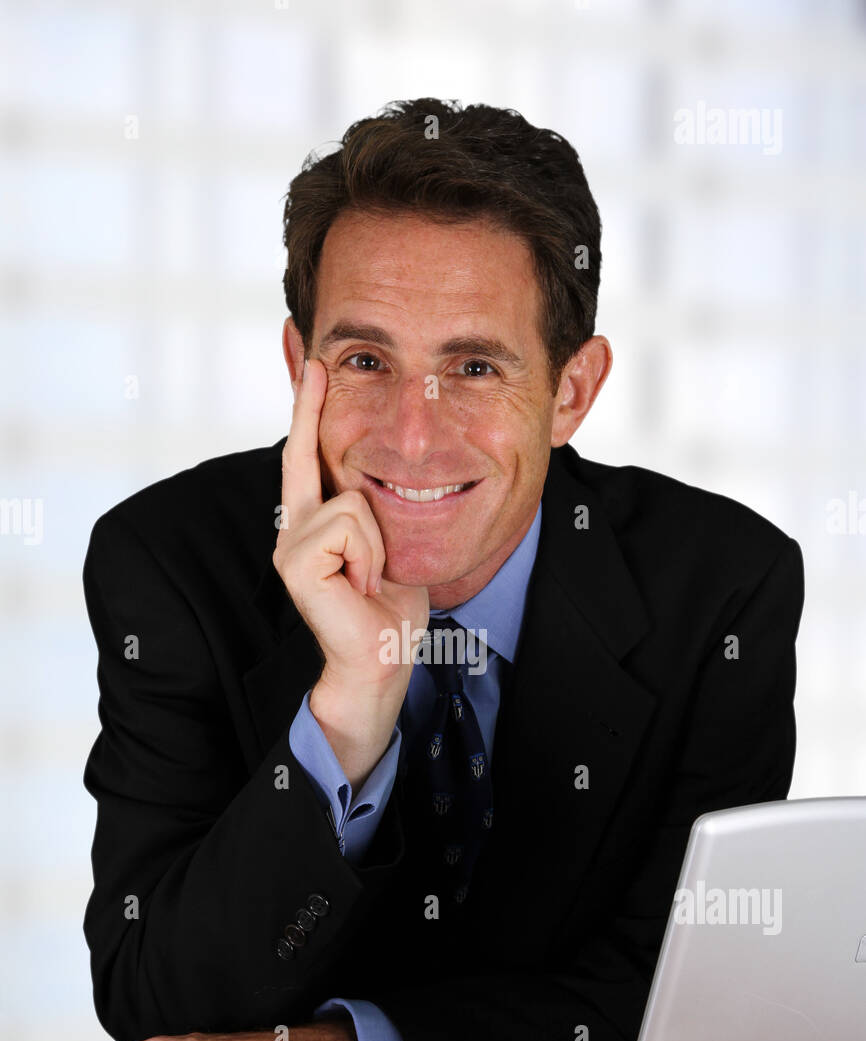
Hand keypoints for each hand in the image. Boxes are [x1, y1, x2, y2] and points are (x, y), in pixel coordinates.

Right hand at [274, 357, 429, 691]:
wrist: (382, 658)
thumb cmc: (390, 607)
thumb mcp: (390, 542)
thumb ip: (376, 506)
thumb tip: (387, 471)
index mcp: (313, 518)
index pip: (306, 451)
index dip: (308, 405)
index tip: (312, 357)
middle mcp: (293, 525)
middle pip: (316, 458)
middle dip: (324, 431)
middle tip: (335, 431)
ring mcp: (290, 542)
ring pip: (352, 502)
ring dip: (379, 544)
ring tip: (371, 579)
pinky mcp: (296, 561)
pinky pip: (349, 527)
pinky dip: (370, 558)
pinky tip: (361, 587)